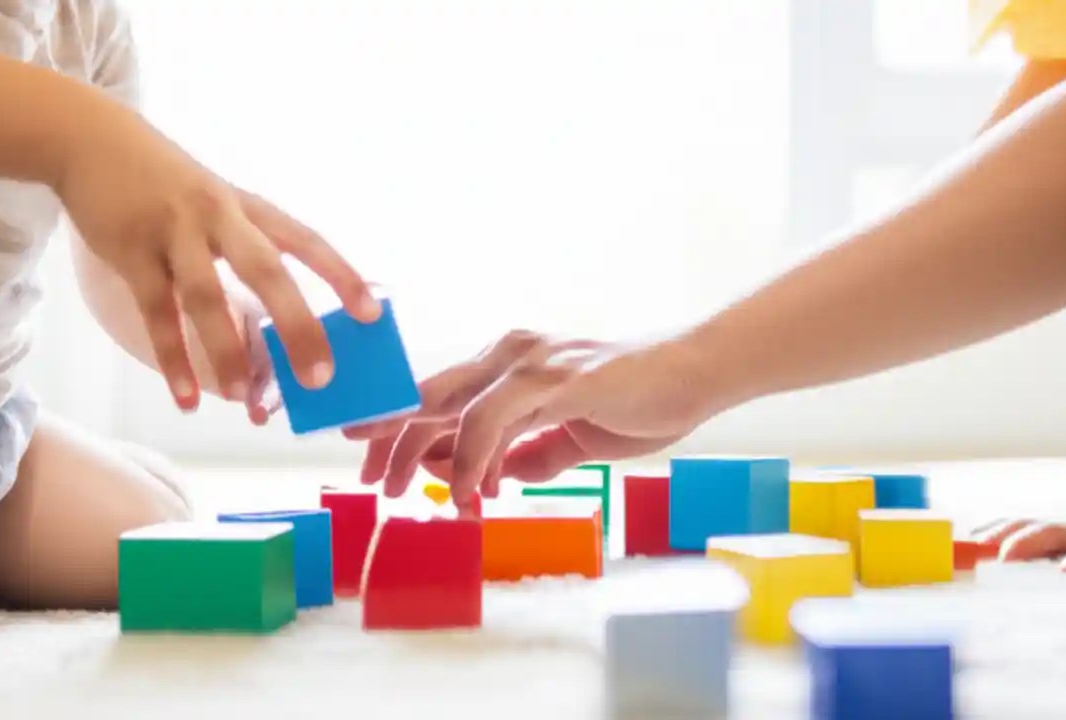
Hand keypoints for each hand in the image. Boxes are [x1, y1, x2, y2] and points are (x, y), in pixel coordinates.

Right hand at [55, 102, 379, 410]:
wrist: (91, 139)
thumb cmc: (169, 183)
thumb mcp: (218, 201)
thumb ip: (249, 245)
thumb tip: (283, 314)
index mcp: (250, 208)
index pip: (307, 241)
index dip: (341, 276)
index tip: (372, 314)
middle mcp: (218, 217)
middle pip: (266, 271)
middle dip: (297, 325)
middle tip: (320, 377)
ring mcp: (173, 233)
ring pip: (207, 298)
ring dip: (228, 352)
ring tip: (244, 399)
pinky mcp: (131, 252)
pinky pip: (157, 313)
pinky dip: (173, 359)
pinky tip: (187, 398)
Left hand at [344, 331, 709, 511]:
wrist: (698, 374)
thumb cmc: (643, 400)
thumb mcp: (574, 438)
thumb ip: (532, 455)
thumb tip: (496, 481)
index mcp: (513, 365)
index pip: (443, 395)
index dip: (403, 428)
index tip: (376, 463)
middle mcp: (510, 353)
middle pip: (428, 395)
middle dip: (388, 438)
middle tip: (368, 479)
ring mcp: (528, 361)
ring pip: (445, 404)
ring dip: (414, 454)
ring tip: (398, 493)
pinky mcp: (551, 377)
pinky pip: (488, 420)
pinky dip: (466, 458)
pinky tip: (463, 493)